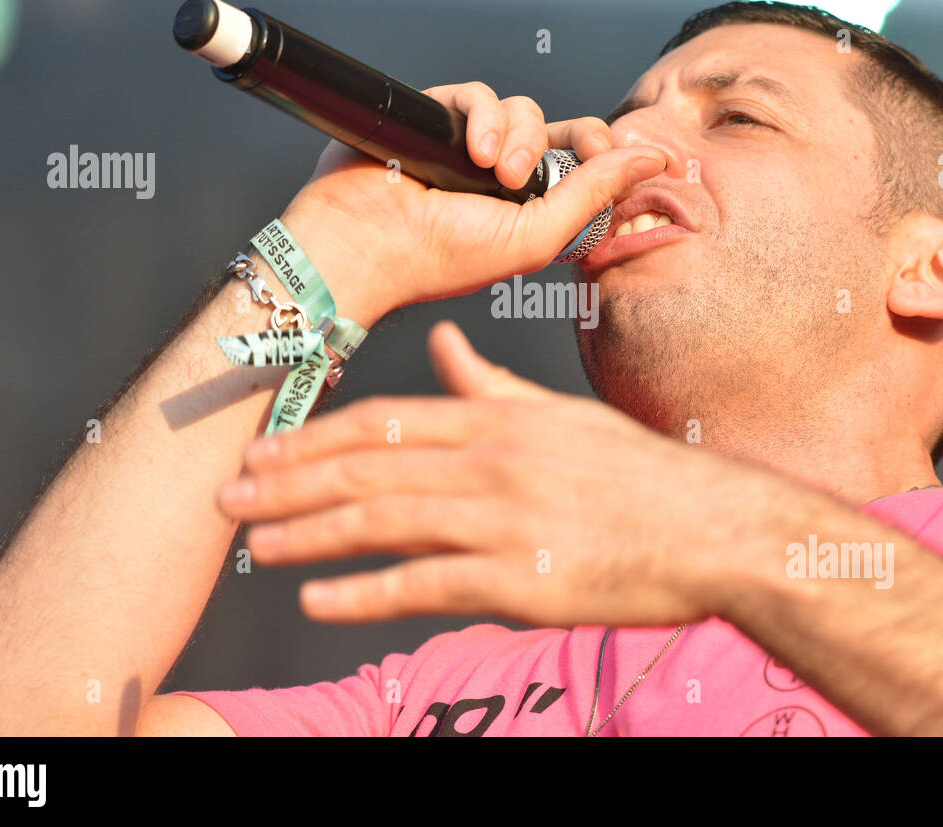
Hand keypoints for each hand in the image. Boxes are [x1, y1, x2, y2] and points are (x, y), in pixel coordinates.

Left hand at [215, 322, 775, 626]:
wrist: (714, 530)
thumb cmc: (638, 476)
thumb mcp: (561, 415)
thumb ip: (492, 384)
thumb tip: (447, 343)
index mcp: (499, 419)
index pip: (386, 422)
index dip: (315, 437)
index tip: (263, 449)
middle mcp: (491, 461)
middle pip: (368, 467)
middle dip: (289, 481)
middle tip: (228, 494)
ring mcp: (504, 519)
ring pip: (383, 520)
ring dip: (309, 533)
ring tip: (255, 545)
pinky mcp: (522, 579)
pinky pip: (424, 584)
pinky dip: (363, 592)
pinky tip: (316, 599)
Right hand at [281, 83, 665, 317]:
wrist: (366, 245)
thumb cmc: (443, 259)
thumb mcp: (538, 237)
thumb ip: (595, 195)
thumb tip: (653, 158)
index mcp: (533, 208)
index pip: (587, 165)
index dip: (609, 156)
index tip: (626, 160)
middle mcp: (504, 174)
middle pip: (560, 130)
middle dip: (568, 143)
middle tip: (557, 168)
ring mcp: (469, 144)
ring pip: (522, 110)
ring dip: (518, 137)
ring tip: (496, 173)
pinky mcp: (437, 116)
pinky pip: (479, 94)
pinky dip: (483, 116)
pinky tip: (474, 152)